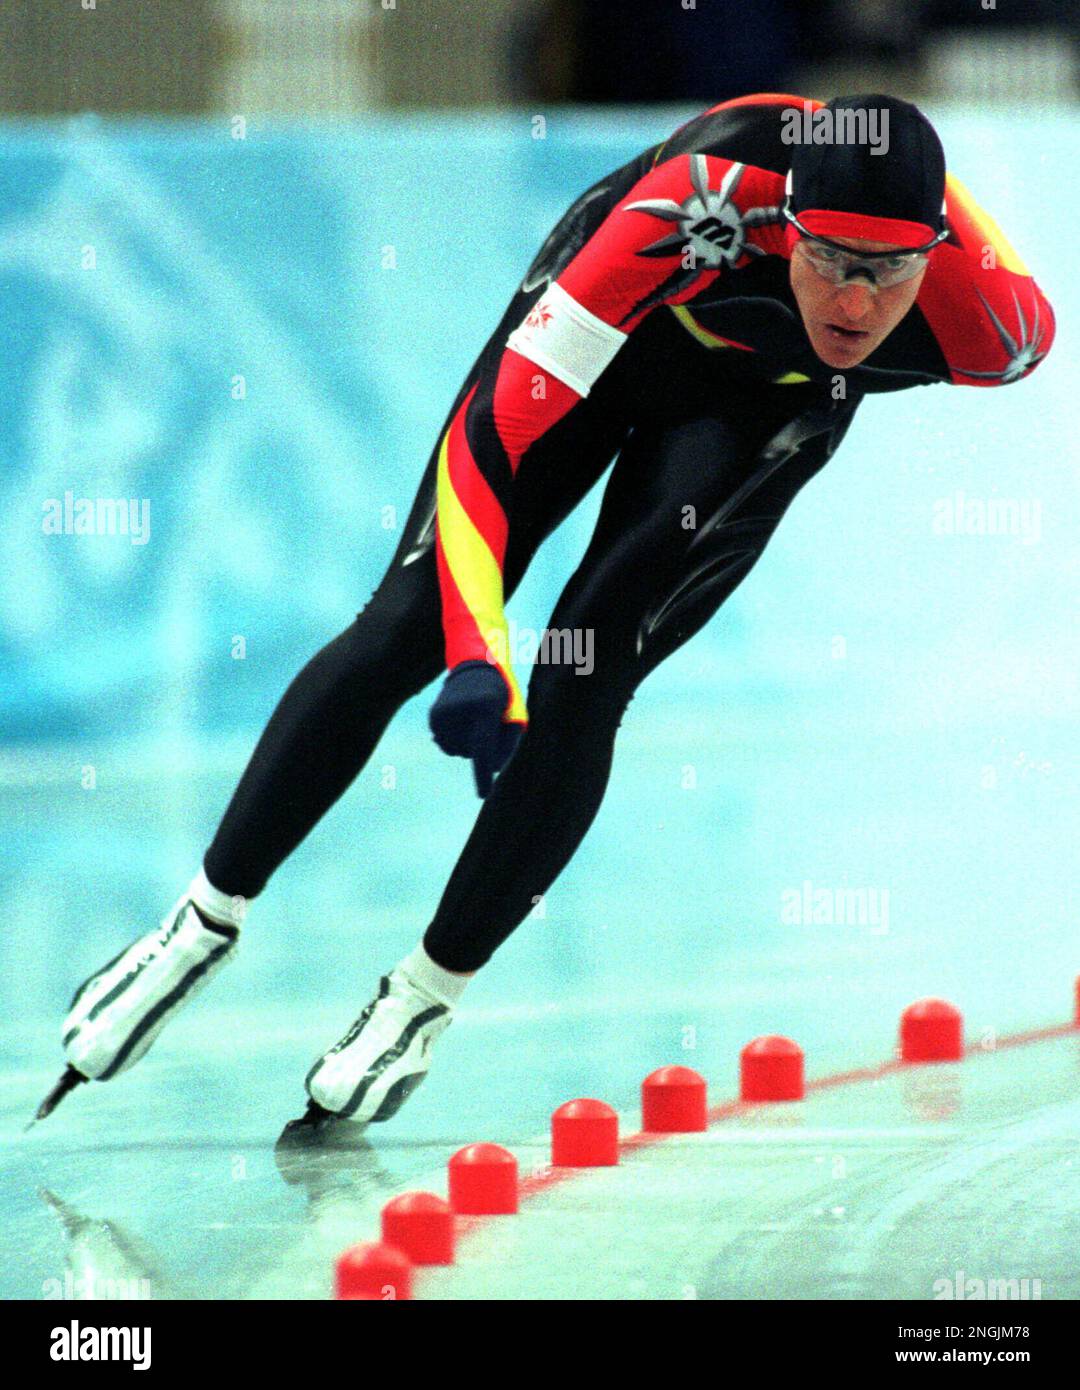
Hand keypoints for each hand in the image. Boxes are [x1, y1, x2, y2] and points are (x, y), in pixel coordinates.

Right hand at [429, 660, 524, 796]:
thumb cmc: (502, 695)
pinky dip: (457, 741)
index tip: (483, 794)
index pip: (483, 746)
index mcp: (485, 706)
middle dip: (483, 750)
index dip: (483, 773)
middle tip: (489, 724)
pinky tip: (463, 723)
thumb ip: (508, 745)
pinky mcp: (434, 717)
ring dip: (469, 746)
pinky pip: (446, 746)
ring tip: (475, 721)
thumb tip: (489, 771)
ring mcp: (443, 713)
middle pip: (472, 752)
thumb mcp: (515, 715)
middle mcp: (459, 709)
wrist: (475, 668)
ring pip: (458, 752)